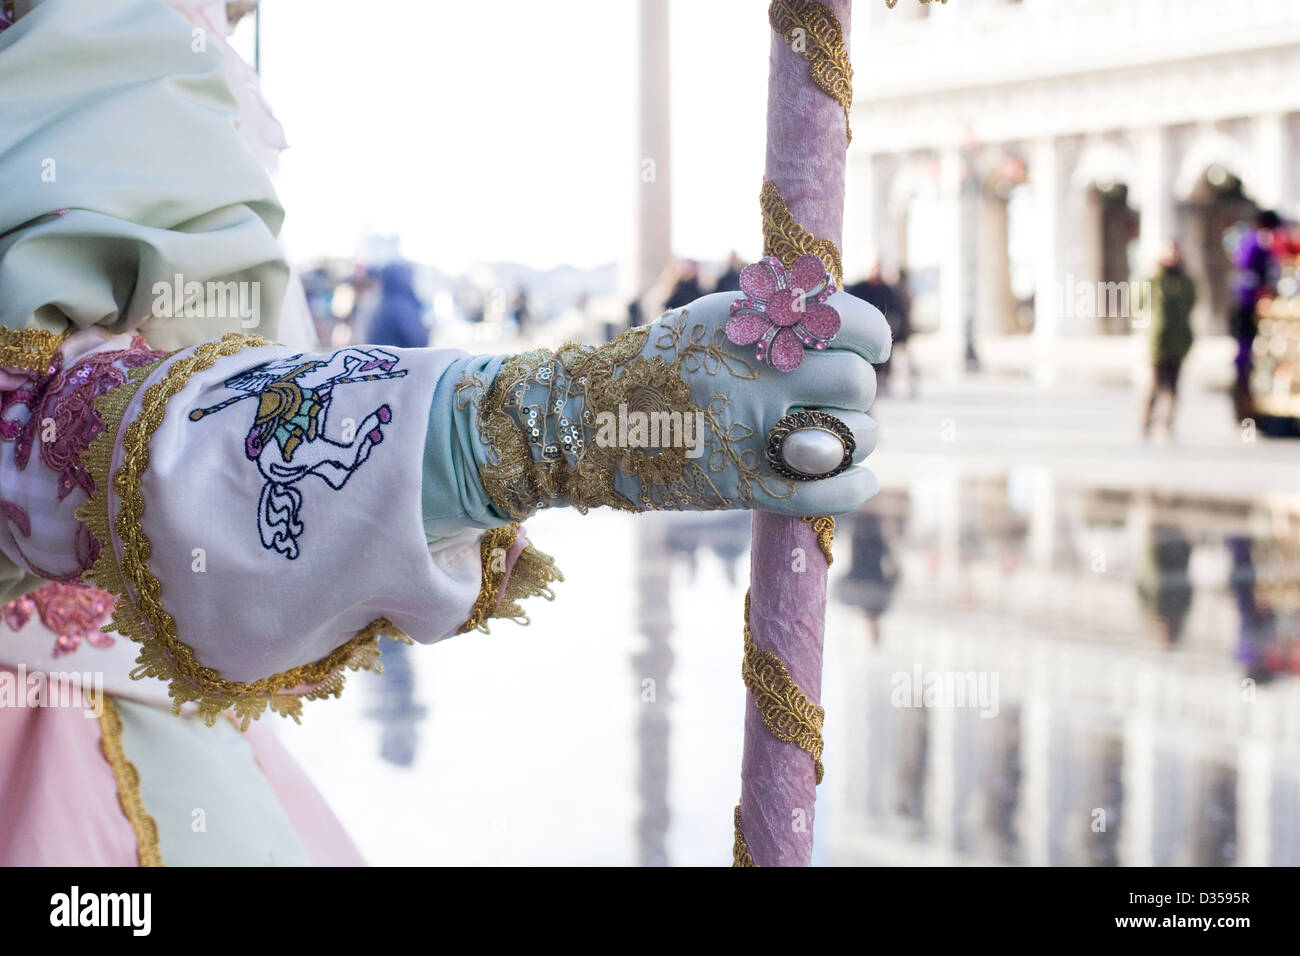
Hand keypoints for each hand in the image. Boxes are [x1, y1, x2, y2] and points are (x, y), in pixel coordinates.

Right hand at [463, 265, 889, 518]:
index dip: (871, 340)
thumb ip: (771, 322)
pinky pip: (831, 490)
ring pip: (855, 435)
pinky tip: (860, 477)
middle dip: (857, 394)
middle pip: (857, 383)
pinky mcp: (746, 485)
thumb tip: (840, 331)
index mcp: (751, 323)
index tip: (869, 350)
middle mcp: (759, 373)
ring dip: (859, 439)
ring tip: (837, 439)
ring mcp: (754, 431)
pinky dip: (857, 485)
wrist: (588, 425)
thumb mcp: (708, 323)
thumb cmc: (652, 371)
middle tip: (837, 403)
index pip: (849, 323)